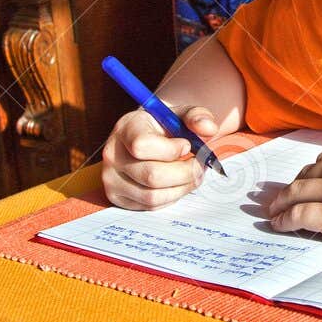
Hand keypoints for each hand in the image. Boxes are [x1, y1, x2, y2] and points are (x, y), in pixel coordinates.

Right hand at [102, 105, 221, 208]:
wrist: (146, 138)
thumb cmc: (165, 126)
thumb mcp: (181, 114)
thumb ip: (198, 117)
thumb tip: (209, 129)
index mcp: (126, 128)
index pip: (143, 145)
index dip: (171, 150)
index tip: (186, 145)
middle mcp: (112, 154)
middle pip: (152, 176)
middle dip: (185, 173)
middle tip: (200, 166)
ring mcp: (111, 179)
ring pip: (153, 196)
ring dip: (182, 188)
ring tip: (193, 175)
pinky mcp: (117, 198)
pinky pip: (150, 207)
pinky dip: (171, 197)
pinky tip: (176, 183)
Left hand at [267, 147, 321, 255]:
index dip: (309, 174)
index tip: (303, 181)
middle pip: (305, 176)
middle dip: (290, 187)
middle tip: (279, 197)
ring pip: (295, 194)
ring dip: (280, 203)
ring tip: (272, 211)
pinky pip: (297, 216)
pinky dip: (283, 219)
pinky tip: (277, 224)